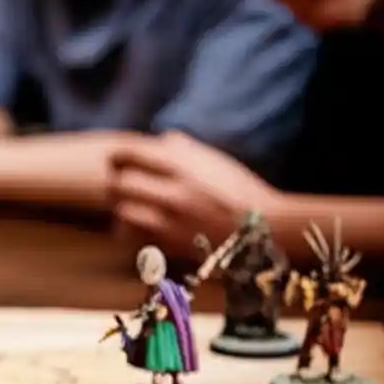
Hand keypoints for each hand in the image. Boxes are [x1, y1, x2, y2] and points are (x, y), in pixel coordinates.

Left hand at [108, 132, 281, 256]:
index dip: (119, 157)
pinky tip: (139, 230)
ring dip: (123, 210)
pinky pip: (134, 238)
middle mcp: (173, 189)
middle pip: (120, 183)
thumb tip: (163, 139)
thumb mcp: (216, 161)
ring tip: (131, 210)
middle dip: (118, 185)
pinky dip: (131, 233)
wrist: (266, 229)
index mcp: (183, 163)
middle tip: (121, 189)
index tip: (118, 162)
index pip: (130, 153)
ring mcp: (171, 219)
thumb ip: (186, 149)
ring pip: (123, 211)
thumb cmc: (242, 191)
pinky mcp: (171, 245)